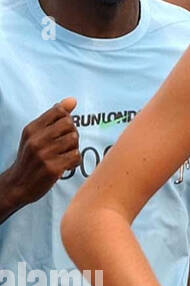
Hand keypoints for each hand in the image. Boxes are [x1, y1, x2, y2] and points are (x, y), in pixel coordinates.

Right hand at [0, 98, 79, 216]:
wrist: (18, 185)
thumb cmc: (31, 157)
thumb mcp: (35, 135)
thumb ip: (54, 117)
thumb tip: (72, 100)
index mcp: (31, 129)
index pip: (59, 111)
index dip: (66, 119)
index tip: (61, 130)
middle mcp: (36, 140)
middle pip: (69, 124)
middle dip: (71, 133)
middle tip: (64, 145)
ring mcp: (44, 154)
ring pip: (74, 140)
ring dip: (73, 148)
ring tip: (63, 155)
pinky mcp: (53, 168)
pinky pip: (76, 156)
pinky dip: (74, 161)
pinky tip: (65, 165)